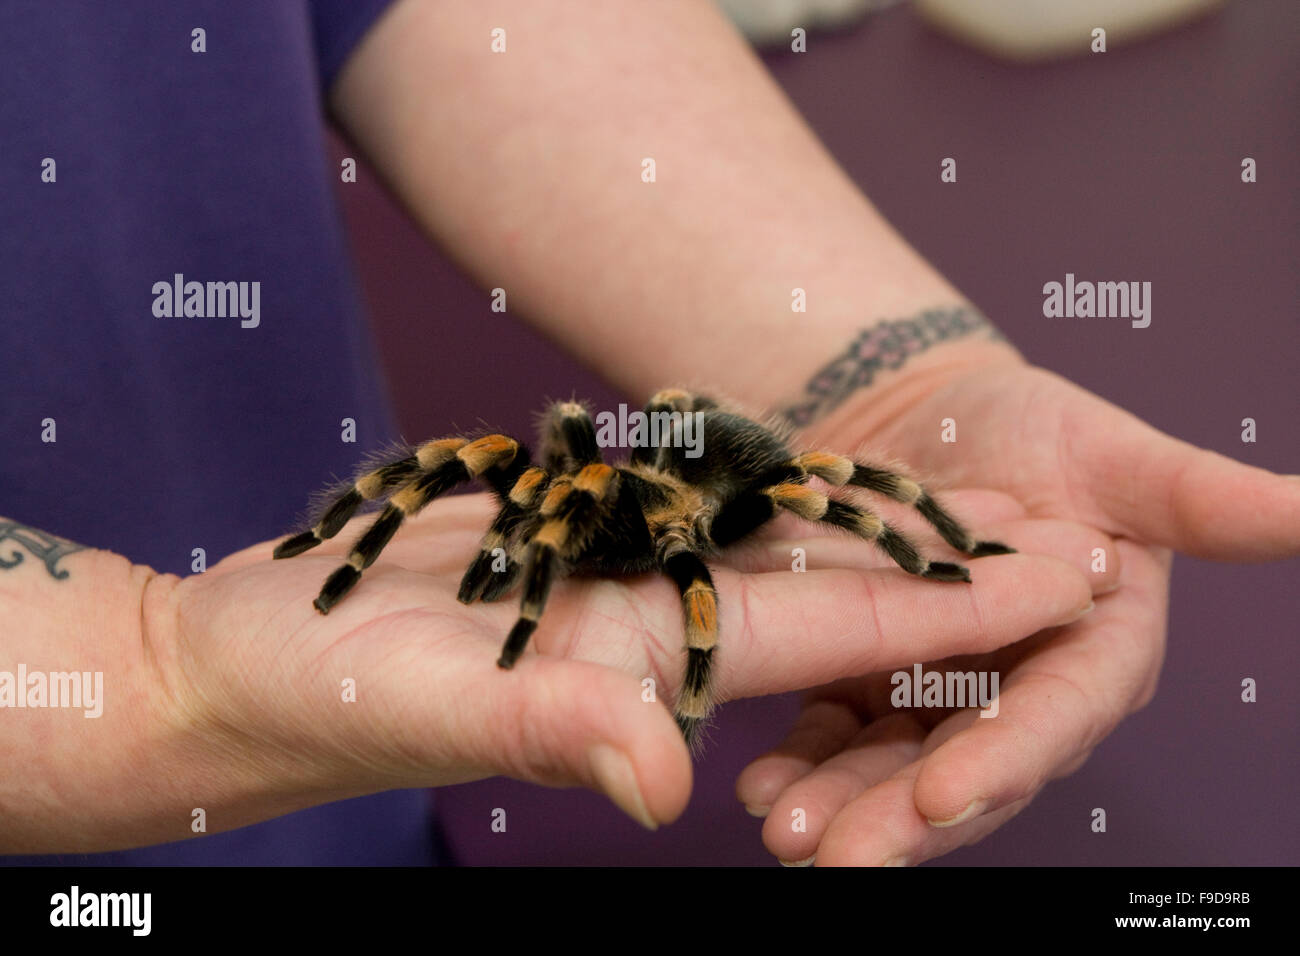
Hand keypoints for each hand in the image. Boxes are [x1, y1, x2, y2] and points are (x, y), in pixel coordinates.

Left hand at [736, 357, 1299, 864]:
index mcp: (1088, 654)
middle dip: (899, 818)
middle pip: (960, 766)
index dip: (1001, 759)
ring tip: (781, 831)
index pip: (1050, 719)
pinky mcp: (865, 677)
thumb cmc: (1041, 434)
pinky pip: (832, 731)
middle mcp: (1011, 691)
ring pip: (887, 764)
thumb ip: (1207, 501)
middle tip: (836, 860)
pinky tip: (757, 782)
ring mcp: (932, 692)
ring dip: (837, 804)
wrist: (935, 421)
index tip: (940, 795)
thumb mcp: (1121, 458)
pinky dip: (799, 756)